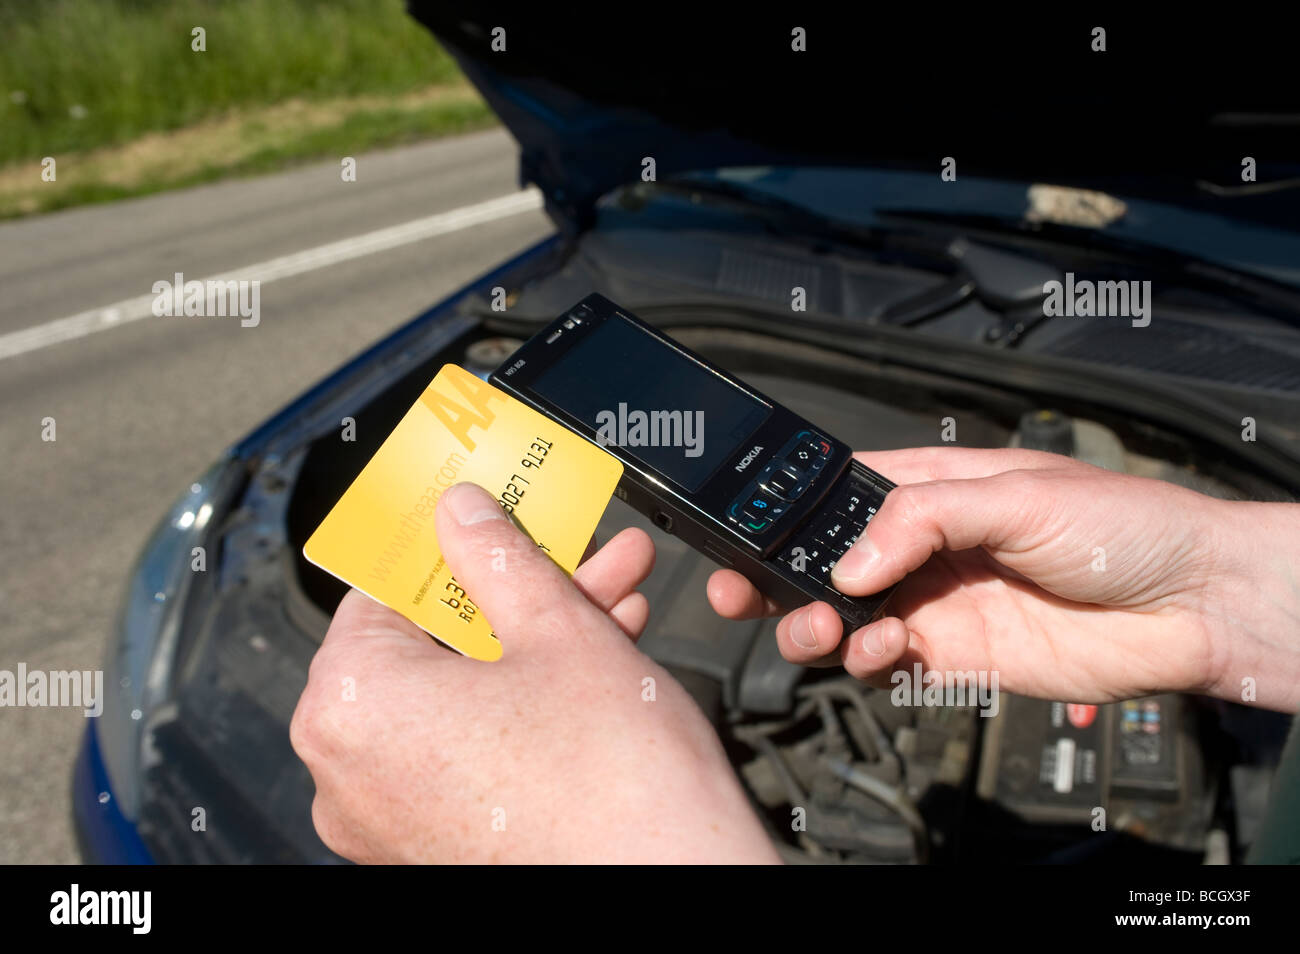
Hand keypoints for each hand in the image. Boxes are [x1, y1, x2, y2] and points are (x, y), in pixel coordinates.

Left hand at [291, 482, 779, 863]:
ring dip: (533, 642)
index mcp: (353, 703)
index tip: (487, 521)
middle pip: (429, 643)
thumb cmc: (613, 789)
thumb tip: (465, 515)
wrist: (673, 889)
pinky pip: (467, 750)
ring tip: (610, 602)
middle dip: (514, 592)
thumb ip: (499, 556)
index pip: (382, 588)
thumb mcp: (560, 631)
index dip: (451, 545)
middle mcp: (351, 770)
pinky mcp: (436, 847)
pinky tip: (591, 668)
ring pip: (458, 696)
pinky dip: (520, 705)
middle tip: (574, 556)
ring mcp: (390, 817)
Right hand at [708, 446, 1299, 709]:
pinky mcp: (954, 659)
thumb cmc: (1122, 523)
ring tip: (823, 627)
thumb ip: (923, 520)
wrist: (1191, 604)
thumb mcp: (1017, 493)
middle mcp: (924, 549)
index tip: (749, 534)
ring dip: (816, 624)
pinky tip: (882, 649)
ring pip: (844, 618)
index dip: (789, 516)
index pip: (839, 496)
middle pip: (826, 563)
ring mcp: (935, 604)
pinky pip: (884, 664)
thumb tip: (852, 560)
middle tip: (745, 591)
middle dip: (778, 577)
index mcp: (932, 490)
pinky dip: (866, 661)